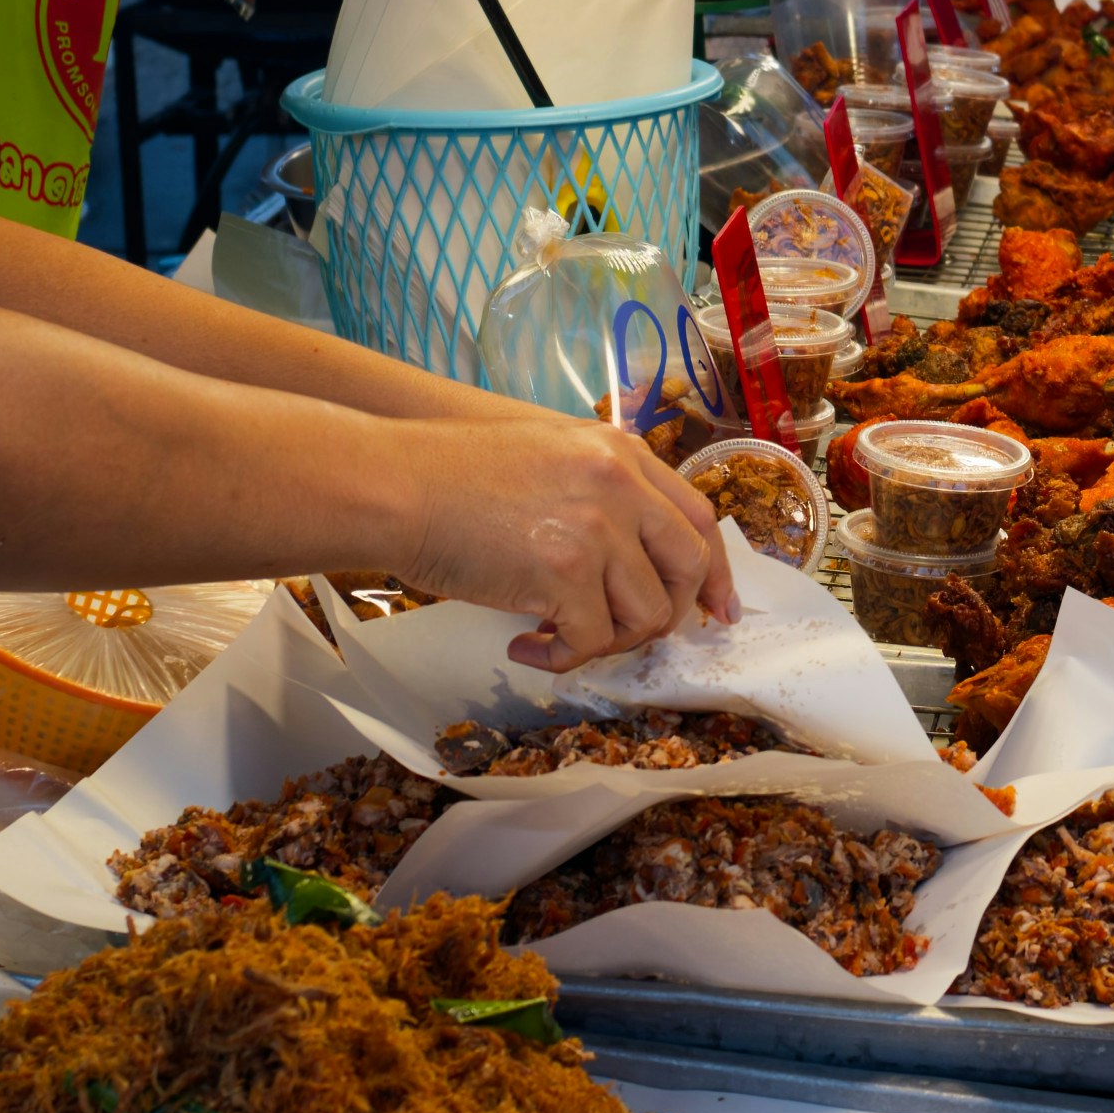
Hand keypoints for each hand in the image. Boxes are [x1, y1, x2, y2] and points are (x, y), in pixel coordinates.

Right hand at [397, 422, 739, 666]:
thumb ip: (600, 491)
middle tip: (628, 635)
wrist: (397, 485)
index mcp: (619, 454)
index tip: (716, 608)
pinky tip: (525, 647)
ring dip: (608, 640)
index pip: (697, 516)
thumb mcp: (548, 454)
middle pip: (689, 567)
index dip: (713, 570)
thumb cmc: (452, 475)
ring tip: (559, 636)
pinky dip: (562, 658)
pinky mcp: (565, 573)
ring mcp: (597, 529)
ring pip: (647, 614)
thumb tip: (630, 559)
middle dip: (671, 614)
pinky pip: (592, 641)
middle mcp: (620, 486)